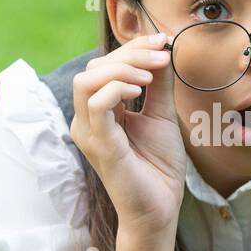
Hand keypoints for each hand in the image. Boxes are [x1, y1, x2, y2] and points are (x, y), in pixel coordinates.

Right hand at [69, 33, 185, 235]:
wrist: (161, 208)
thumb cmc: (158, 167)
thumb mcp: (162, 115)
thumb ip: (159, 85)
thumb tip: (162, 49)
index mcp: (99, 111)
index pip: (103, 66)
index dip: (132, 48)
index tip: (163, 41)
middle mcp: (86, 119)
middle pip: (94, 68)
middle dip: (130, 54)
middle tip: (162, 56)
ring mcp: (89, 132)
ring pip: (88, 80)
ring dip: (122, 68)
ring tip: (151, 76)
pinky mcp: (99, 145)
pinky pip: (96, 104)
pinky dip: (118, 88)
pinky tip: (142, 89)